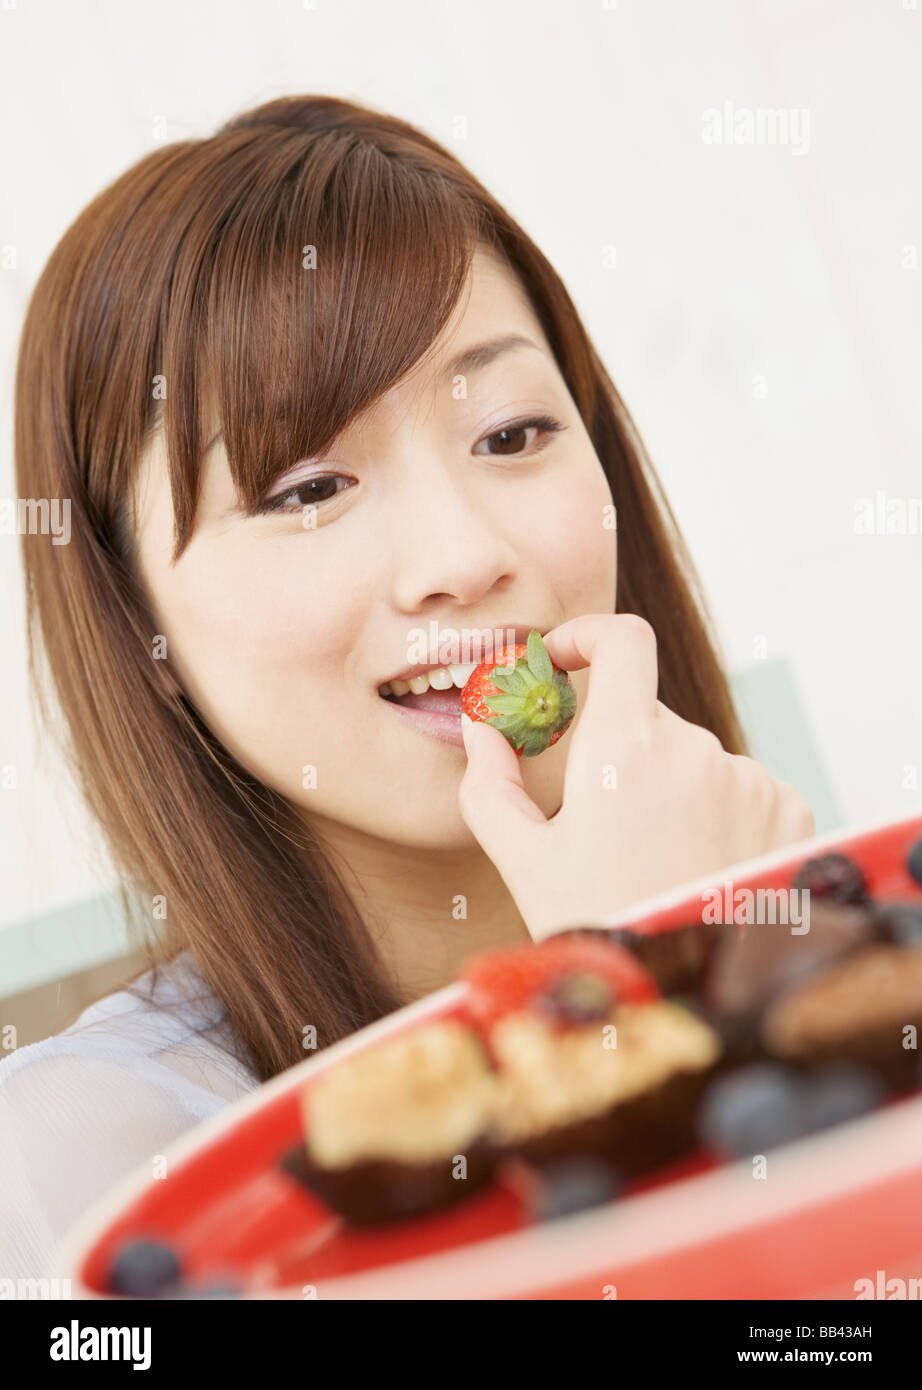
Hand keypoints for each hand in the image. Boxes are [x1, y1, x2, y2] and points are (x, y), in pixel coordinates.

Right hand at [458, 613, 815, 941]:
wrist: (682, 998)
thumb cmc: (596, 931)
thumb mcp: (522, 860)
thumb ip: (490, 780)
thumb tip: (479, 727)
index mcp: (623, 749)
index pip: (623, 640)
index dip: (590, 636)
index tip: (566, 661)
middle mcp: (695, 751)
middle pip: (649, 715)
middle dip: (619, 748)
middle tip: (599, 818)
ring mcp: (749, 780)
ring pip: (695, 756)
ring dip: (669, 786)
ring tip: (652, 862)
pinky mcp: (788, 811)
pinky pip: (741, 787)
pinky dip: (716, 812)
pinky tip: (696, 867)